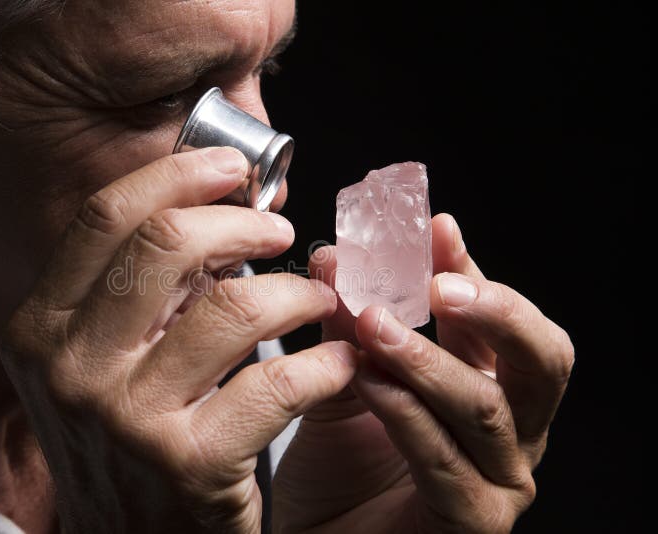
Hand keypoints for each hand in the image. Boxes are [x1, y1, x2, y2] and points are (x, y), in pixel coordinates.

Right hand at [0, 147, 358, 532]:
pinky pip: (280, 383)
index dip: (177, 174)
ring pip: (236, 307)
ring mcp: (125, 416)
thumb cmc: (127, 439)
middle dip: (243, 223)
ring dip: (296, 292)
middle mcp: (70, 367)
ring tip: (315, 300)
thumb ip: (138, 288)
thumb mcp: (101, 358)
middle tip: (280, 232)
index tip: (231, 168)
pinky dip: (326, 364)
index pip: (106, 216)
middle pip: (167, 242)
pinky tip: (337, 364)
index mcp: (40, 327)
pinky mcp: (188, 463)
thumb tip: (214, 209)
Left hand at [273, 213, 574, 532]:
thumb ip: (349, 324)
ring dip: (428, 360)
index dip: (470, 269)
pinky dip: (406, 414)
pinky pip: (446, 461)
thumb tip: (339, 257)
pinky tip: (370, 382)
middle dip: (494, 310)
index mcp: (487, 382)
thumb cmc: (338, 465)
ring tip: (376, 325)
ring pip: (487, 407)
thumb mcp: (344, 378)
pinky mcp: (474, 520)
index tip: (433, 228)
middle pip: (542, 359)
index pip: (499, 317)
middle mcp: (509, 427)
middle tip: (437, 282)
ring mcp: (499, 477)